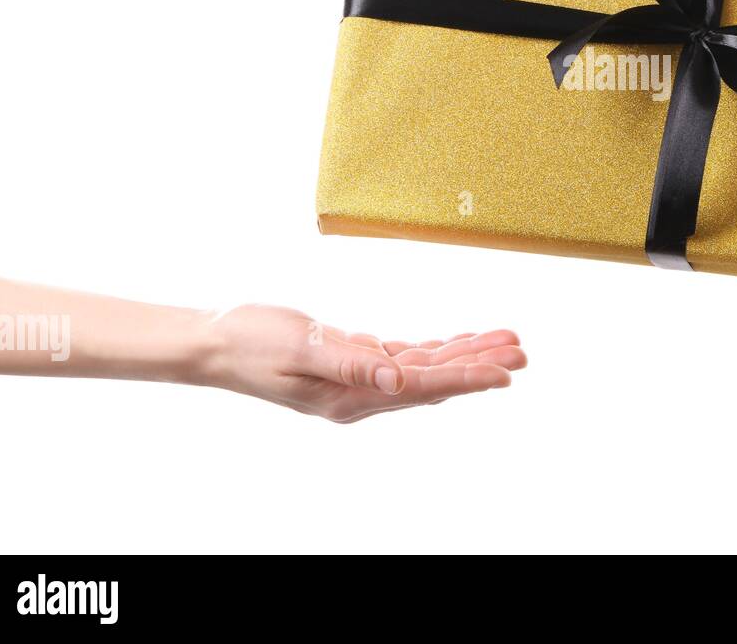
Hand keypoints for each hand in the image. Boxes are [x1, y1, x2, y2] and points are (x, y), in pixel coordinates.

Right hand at [199, 305, 525, 423]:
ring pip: (425, 367)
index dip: (466, 378)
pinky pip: (406, 358)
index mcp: (349, 396)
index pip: (422, 387)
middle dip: (479, 365)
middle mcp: (361, 394)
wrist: (215, 342)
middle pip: (434, 379)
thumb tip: (396, 380)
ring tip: (507, 341)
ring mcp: (358, 381)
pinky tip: (462, 340)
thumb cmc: (250, 341)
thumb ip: (349, 363)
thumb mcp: (299, 347)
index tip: (504, 375)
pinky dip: (437, 348)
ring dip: (465, 354)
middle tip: (521, 352)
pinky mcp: (354, 363)